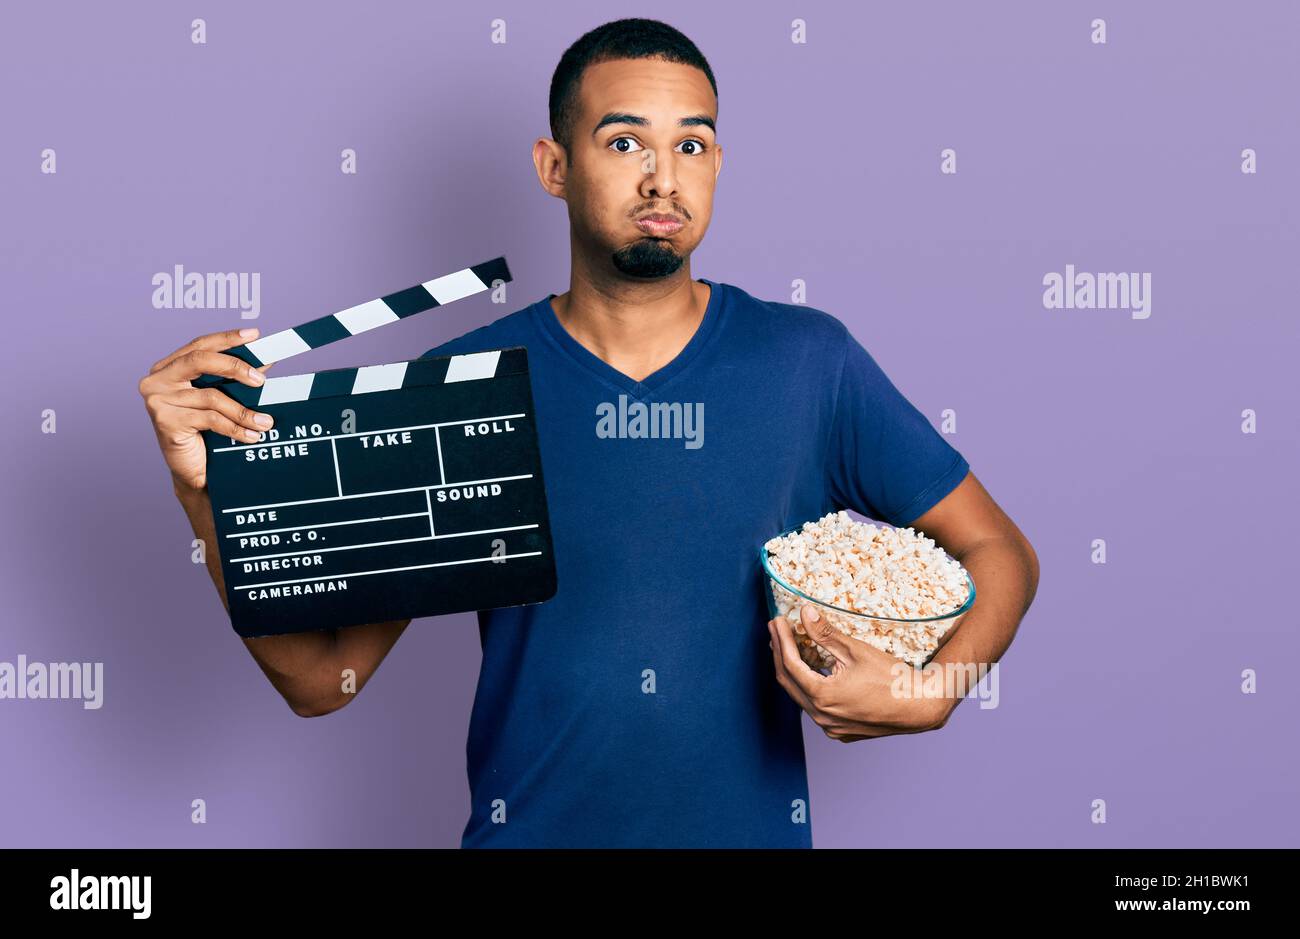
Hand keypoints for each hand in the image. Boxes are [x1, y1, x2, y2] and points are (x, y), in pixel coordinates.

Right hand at [138, 328, 276, 490]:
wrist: (193, 471)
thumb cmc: (206, 432)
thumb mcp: (220, 399)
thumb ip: (235, 379)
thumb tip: (265, 360)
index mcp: (168, 367)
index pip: (199, 345)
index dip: (227, 338)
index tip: (254, 335)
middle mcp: (156, 380)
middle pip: (199, 360)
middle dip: (235, 366)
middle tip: (261, 380)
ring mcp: (157, 401)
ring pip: (211, 396)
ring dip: (243, 411)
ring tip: (265, 422)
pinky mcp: (165, 421)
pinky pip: (210, 418)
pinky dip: (235, 427)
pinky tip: (252, 435)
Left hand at [768, 603, 952, 741]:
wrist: (919, 706)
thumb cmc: (892, 677)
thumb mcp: (856, 650)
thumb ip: (826, 633)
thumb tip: (804, 612)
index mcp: (822, 696)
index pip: (790, 663)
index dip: (782, 639)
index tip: (777, 621)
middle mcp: (822, 716)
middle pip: (789, 681)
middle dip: (780, 653)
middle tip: (777, 630)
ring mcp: (831, 727)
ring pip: (801, 697)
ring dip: (793, 672)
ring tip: (789, 647)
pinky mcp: (841, 731)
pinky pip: (816, 709)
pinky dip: (809, 688)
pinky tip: (811, 673)